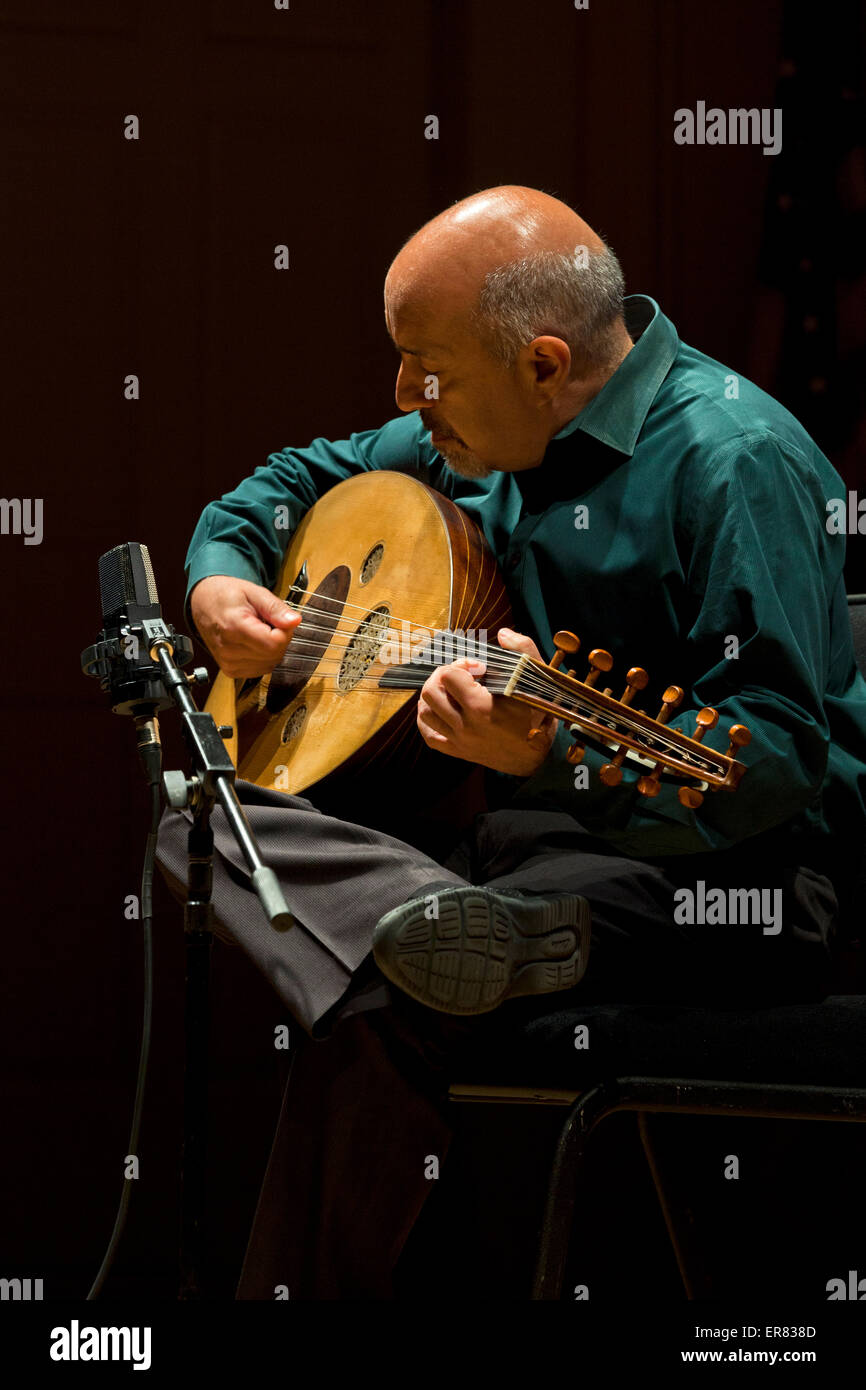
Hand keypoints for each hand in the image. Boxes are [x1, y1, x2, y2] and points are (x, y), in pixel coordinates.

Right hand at [190, 575, 300, 677]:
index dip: (285, 631)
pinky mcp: (230, 671)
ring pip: (270, 664)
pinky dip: (264, 657)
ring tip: (259, 631)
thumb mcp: (253, 592)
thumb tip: (294, 621)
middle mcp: (229, 650)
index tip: (279, 620)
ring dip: (272, 649)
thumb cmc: (226, 596)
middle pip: (274, 655)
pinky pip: (261, 669)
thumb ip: (275, 608)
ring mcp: (228, 663)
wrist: (203, 604)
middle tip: (269, 623)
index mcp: (234, 628)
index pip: (275, 643)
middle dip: (279, 639)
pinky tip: (254, 643)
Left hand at [416, 628, 558, 775]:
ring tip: (451, 690)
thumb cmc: (537, 717)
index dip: (461, 664)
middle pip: (431, 692)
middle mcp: (466, 726)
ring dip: (434, 696)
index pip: (449, 676)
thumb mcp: (535, 681)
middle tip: (461, 676)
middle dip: (443, 676)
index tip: (478, 668)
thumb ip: (523, 651)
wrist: (536, 759)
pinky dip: (428, 719)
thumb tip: (502, 633)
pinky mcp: (457, 751)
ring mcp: (459, 740)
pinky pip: (428, 734)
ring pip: (425, 711)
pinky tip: (440, 709)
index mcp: (482, 708)